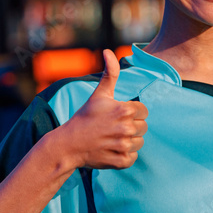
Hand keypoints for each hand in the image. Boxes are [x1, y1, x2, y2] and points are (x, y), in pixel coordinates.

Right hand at [56, 49, 147, 169]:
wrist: (68, 144)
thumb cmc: (85, 117)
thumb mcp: (99, 94)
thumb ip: (110, 73)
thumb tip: (108, 51)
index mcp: (126, 110)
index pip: (143, 111)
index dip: (132, 113)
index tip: (117, 115)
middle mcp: (127, 128)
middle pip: (143, 127)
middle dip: (131, 127)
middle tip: (112, 128)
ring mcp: (124, 145)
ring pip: (139, 143)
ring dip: (128, 141)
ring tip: (112, 138)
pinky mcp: (121, 161)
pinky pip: (133, 157)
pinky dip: (124, 155)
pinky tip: (111, 150)